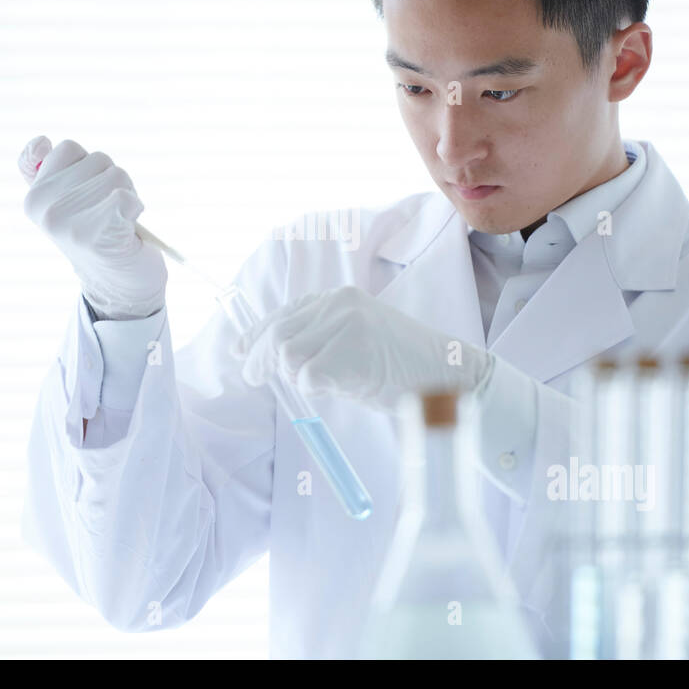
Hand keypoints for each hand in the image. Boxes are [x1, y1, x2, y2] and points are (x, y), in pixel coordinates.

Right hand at [18, 135, 166, 318]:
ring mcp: (64, 222)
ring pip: (115, 174)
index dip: (90, 168)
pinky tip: (127, 228)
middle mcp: (42, 208)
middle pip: (97, 159)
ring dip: (127, 193)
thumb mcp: (66, 200)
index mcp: (33, 196)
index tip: (86, 198)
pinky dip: (134, 207)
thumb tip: (40, 141)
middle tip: (108, 213)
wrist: (119, 285)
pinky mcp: (92, 235)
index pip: (68, 148)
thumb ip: (46, 170)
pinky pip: (123, 197)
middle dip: (112, 181)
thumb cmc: (98, 236)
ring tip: (118, 220)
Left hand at [232, 286, 491, 412]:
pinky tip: (342, 388)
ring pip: (289, 357)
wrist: (446, 376)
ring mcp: (346, 325)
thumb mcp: (356, 343)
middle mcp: (340, 304)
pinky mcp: (351, 350)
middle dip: (260, 359)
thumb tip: (267, 357)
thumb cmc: (402, 368)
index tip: (242, 351)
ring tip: (327, 384)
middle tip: (253, 377)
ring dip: (297, 378)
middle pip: (278, 335)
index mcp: (340, 299)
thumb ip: (318, 342)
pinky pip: (308, 377)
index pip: (285, 314)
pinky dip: (315, 390)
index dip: (257, 334)